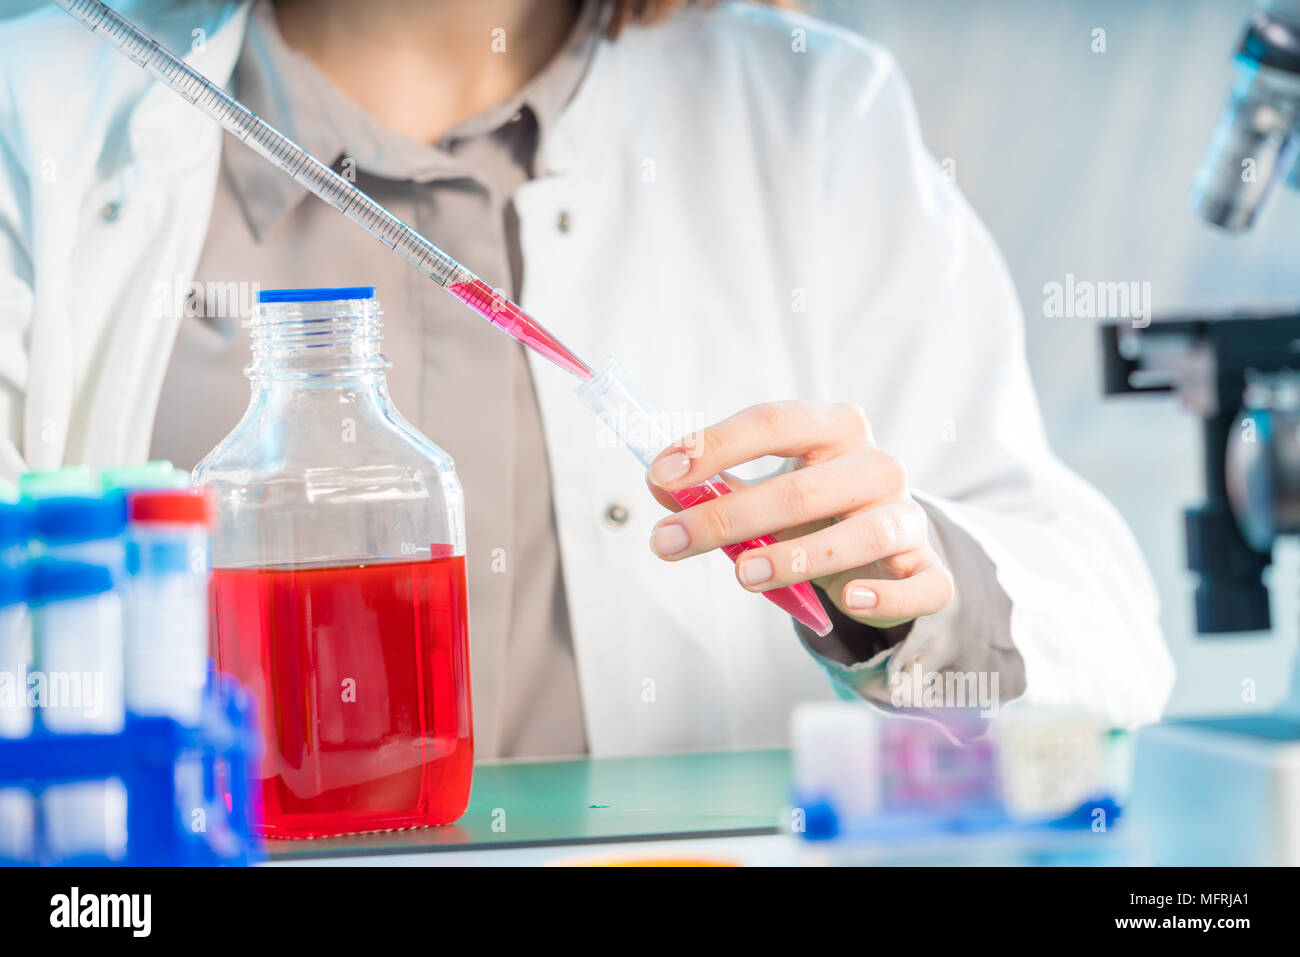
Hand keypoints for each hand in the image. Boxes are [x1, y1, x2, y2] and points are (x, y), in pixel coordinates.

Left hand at [645, 401, 952, 628]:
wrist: (885, 547)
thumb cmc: (816, 509)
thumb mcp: (766, 488)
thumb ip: (716, 486)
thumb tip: (658, 485)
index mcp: (835, 427)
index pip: (774, 423)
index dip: (715, 446)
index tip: (661, 473)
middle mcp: (877, 464)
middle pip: (802, 487)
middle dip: (728, 517)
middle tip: (669, 542)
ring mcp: (907, 516)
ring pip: (862, 534)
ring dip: (796, 556)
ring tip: (741, 575)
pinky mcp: (929, 569)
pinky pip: (921, 585)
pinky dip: (886, 596)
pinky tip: (848, 600)